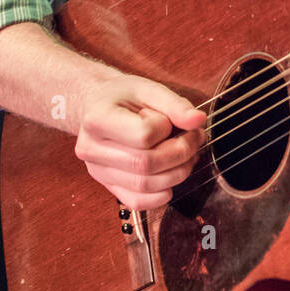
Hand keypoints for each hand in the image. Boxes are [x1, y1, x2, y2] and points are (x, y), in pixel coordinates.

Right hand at [73, 74, 207, 208]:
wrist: (95, 106)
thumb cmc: (121, 96)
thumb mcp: (147, 88)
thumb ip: (174, 104)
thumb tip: (198, 121)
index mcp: (98, 119)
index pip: (143, 134)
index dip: (167, 128)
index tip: (171, 119)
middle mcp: (91, 149)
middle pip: (144, 164)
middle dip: (180, 153)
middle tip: (194, 139)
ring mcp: (97, 170)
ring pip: (143, 186)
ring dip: (177, 173)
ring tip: (187, 155)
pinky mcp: (107, 185)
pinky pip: (136, 202)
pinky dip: (162, 194)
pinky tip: (172, 175)